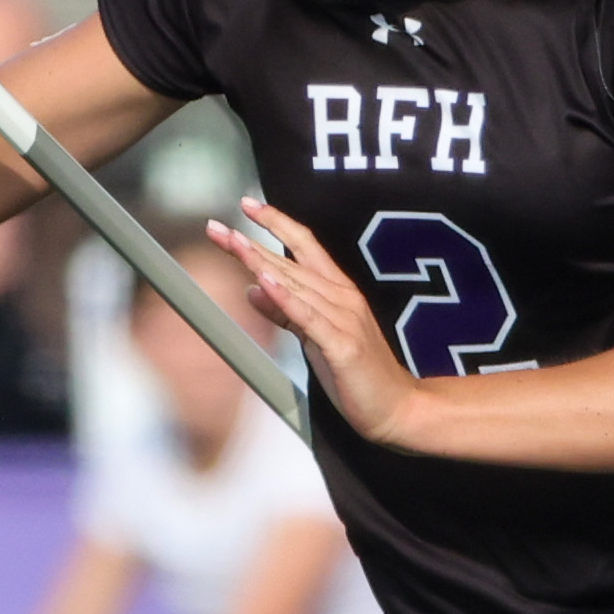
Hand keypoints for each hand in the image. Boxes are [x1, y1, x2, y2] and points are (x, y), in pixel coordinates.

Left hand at [210, 197, 419, 444]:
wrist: (398, 409)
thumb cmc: (358, 375)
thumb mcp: (315, 338)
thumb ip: (286, 313)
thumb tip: (252, 289)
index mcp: (339, 292)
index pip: (305, 247)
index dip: (277, 223)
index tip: (246, 204)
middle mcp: (343, 298)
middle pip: (291, 262)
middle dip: (250, 243)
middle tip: (215, 227)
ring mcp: (344, 320)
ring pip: (296, 284)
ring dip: (261, 262)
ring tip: (232, 242)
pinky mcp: (342, 345)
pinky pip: (308, 318)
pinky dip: (285, 298)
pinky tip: (264, 282)